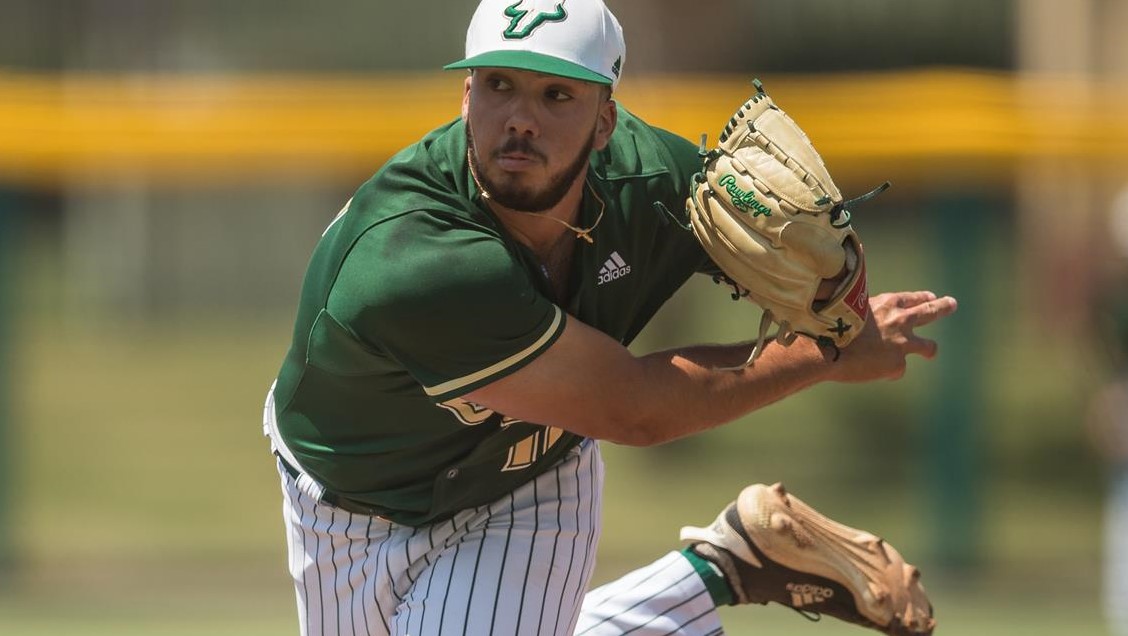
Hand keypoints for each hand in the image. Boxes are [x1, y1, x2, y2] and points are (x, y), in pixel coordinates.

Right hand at [830, 291, 957, 382]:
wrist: (828, 348)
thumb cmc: (832, 326)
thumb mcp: (850, 309)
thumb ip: (867, 314)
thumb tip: (869, 322)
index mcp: (888, 304)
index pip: (911, 298)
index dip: (920, 297)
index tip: (929, 296)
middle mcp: (900, 321)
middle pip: (930, 311)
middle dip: (942, 307)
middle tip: (951, 303)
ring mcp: (902, 343)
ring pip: (928, 346)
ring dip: (929, 349)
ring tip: (931, 352)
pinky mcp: (898, 364)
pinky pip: (896, 369)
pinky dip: (886, 370)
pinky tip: (873, 371)